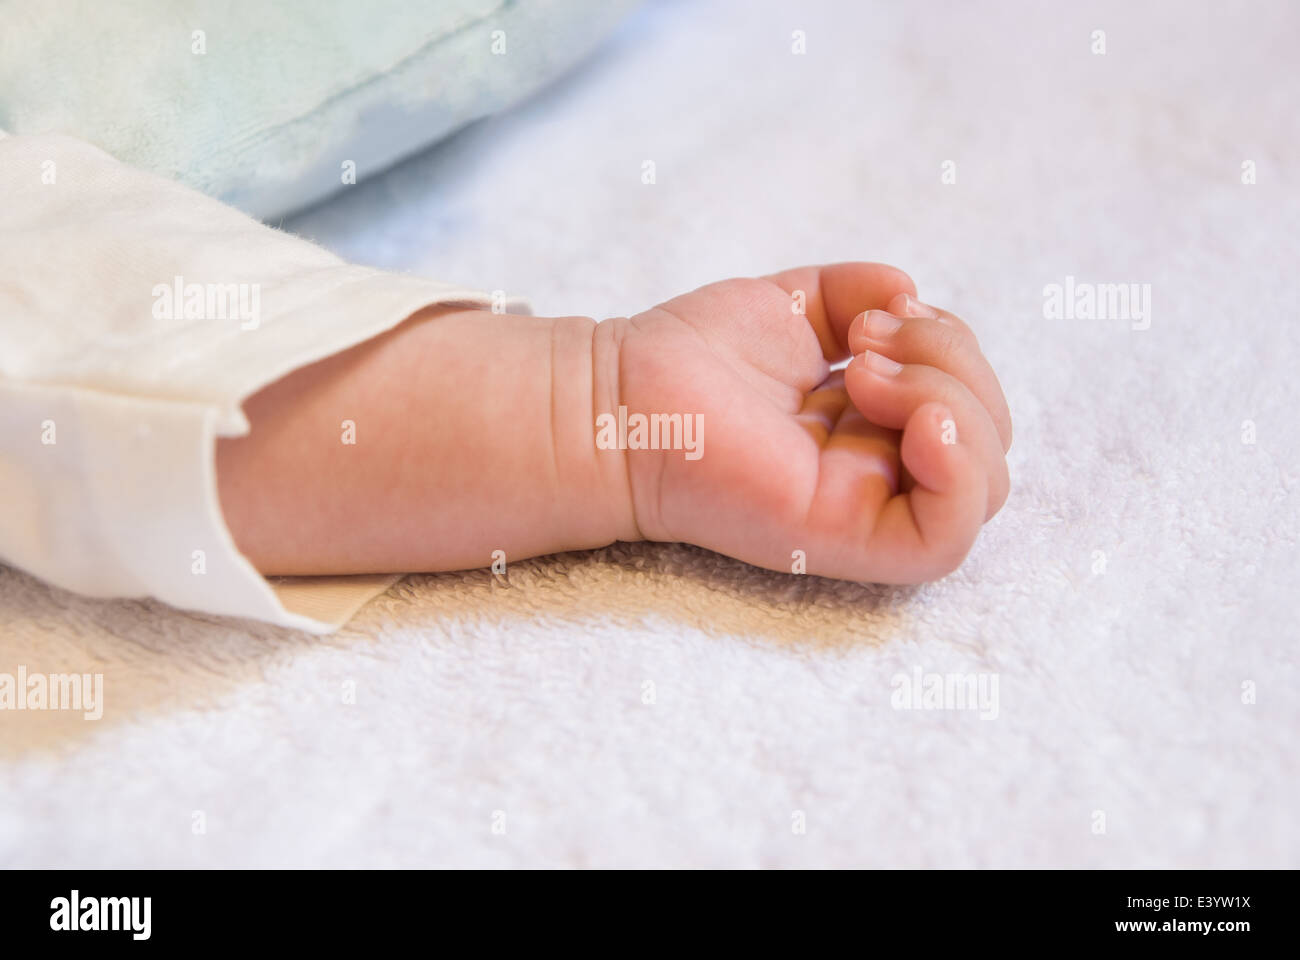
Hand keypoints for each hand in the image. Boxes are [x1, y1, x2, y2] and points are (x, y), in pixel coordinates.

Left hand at [609, 262, 1011, 582]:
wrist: (626, 394)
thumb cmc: (696, 356)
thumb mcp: (796, 305)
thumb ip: (860, 293)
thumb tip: (909, 291)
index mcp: (877, 427)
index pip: (973, 406)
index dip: (954, 351)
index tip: (876, 317)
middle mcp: (880, 474)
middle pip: (990, 440)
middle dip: (954, 365)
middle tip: (865, 344)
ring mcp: (867, 511)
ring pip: (985, 485)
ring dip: (950, 402)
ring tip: (864, 372)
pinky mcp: (843, 539)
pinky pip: (947, 539)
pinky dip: (957, 471)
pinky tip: (913, 422)